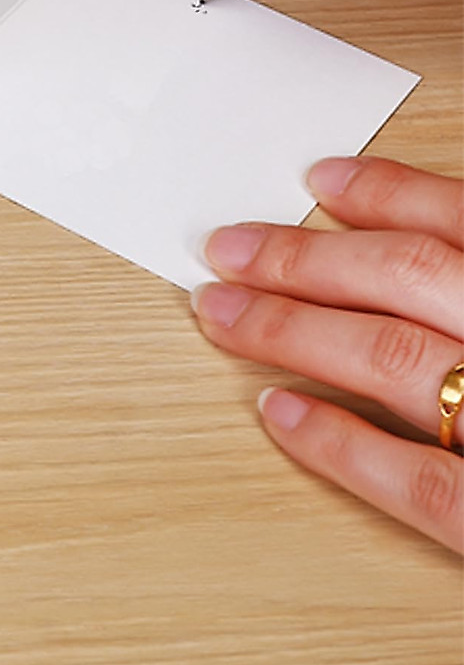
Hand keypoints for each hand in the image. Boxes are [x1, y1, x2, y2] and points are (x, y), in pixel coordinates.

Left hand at [192, 156, 462, 551]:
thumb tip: (445, 238)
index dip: (386, 193)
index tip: (321, 180)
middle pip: (407, 278)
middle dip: (303, 258)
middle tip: (229, 249)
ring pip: (394, 358)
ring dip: (292, 330)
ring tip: (223, 314)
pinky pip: (425, 483)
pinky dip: (343, 447)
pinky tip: (280, 416)